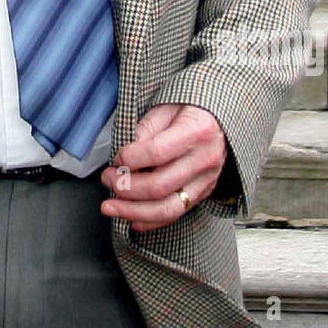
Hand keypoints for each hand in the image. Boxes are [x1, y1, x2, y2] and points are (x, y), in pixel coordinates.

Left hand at [99, 103, 228, 232]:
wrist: (219, 119)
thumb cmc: (190, 109)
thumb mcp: (166, 107)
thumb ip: (145, 129)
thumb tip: (123, 154)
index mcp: (197, 131)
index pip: (157, 152)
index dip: (130, 158)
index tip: (115, 158)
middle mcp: (205, 159)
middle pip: (159, 186)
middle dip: (125, 187)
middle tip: (107, 178)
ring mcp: (206, 180)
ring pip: (168, 208)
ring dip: (133, 212)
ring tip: (111, 207)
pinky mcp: (204, 193)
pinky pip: (176, 213)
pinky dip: (151, 221)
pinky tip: (132, 219)